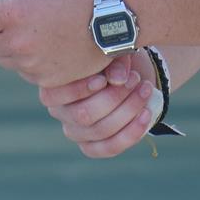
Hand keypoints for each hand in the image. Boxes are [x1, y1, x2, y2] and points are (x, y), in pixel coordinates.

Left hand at [0, 0, 111, 87]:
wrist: (114, 17)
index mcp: (13, 14)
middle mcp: (19, 44)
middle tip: (2, 18)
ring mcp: (32, 65)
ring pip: (1, 58)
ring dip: (6, 46)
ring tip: (30, 29)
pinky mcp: (46, 80)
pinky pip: (23, 71)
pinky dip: (28, 59)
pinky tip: (46, 43)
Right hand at [38, 52, 161, 157]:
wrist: (126, 73)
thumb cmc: (110, 58)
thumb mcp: (110, 51)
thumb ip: (112, 61)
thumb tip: (118, 78)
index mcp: (53, 87)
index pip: (53, 96)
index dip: (78, 90)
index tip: (103, 79)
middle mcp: (60, 113)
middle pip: (83, 115)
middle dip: (114, 97)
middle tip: (134, 79)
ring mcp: (75, 133)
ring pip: (100, 131)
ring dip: (128, 110)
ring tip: (145, 90)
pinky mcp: (92, 147)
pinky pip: (110, 147)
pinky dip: (132, 132)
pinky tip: (146, 114)